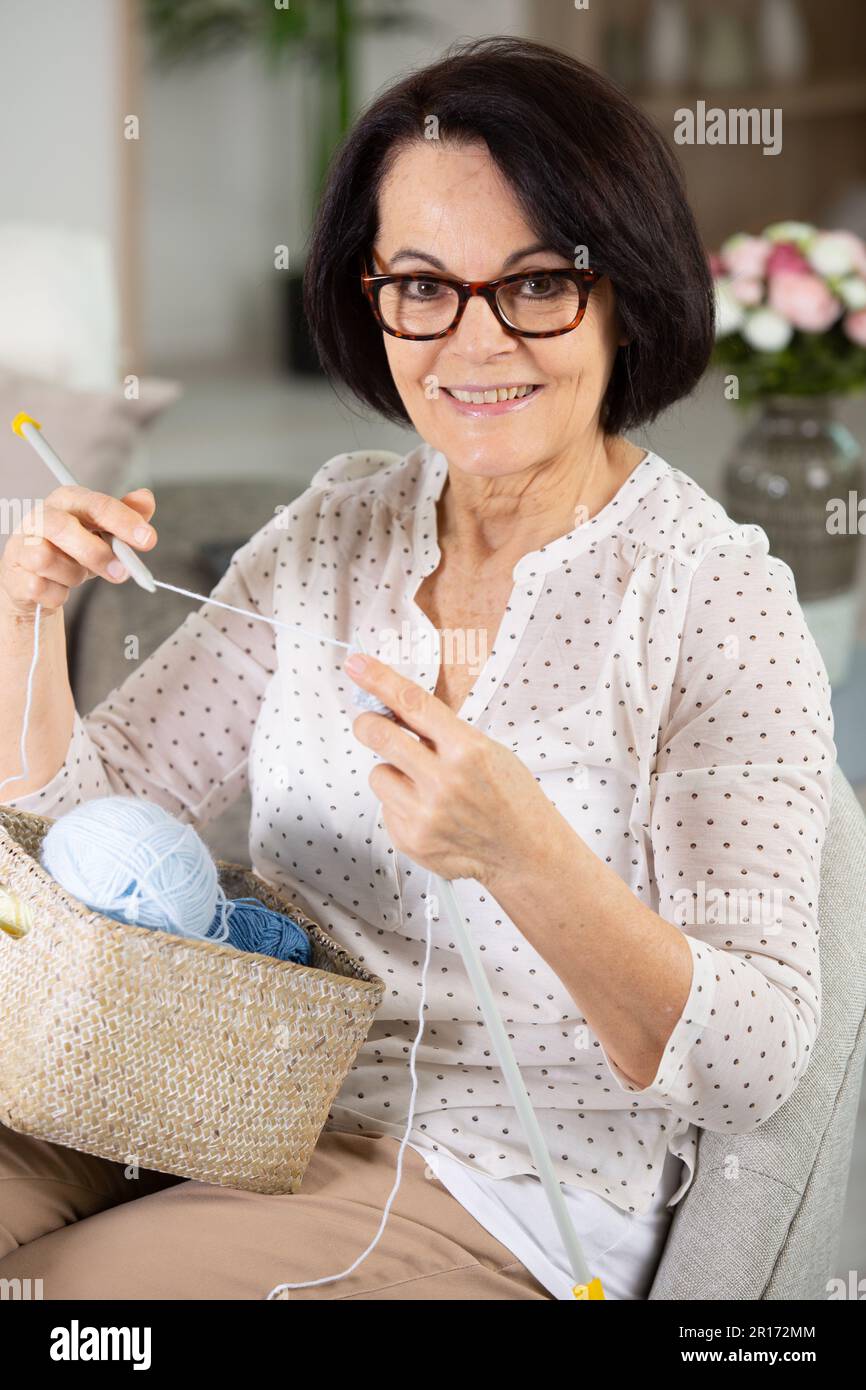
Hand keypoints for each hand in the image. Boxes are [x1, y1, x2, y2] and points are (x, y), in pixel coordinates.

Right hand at [0, 485, 156, 618]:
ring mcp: (23, 544)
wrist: (36, 577)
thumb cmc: (73, 549)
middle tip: (121, 573)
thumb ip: (126, 516)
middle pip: (65, 529)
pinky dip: (58, 595)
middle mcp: (41, 516)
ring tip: (75, 574)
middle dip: (97, 554)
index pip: (96, 504)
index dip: (124, 521)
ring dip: (72, 575)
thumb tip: (146, 499)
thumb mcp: (103, 532)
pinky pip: (41, 589)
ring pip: (48, 560)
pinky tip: (57, 587)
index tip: (148, 539)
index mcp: (68, 500)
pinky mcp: (14, 573)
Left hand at [345, 652, 556, 883]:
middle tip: (370, 723)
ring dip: (393, 772)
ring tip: (424, 786)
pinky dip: (401, 804)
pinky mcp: (411, 840)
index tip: (357, 665)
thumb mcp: (487, 750)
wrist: (525, 852)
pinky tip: (430, 813)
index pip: (412, 703)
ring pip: (377, 774)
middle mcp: (444, 783)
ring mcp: (424, 815)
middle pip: (379, 736)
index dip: (378, 679)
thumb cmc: (510, 798)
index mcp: (467, 751)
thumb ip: (442, 732)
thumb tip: (394, 709)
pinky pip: (385, 807)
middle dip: (368, 723)